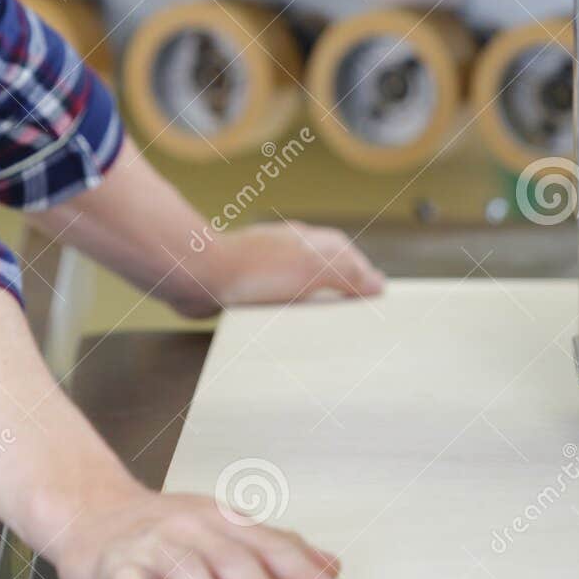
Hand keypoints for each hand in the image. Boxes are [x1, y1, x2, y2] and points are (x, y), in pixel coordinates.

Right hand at [48, 486, 341, 578]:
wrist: (91, 512)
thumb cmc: (163, 529)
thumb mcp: (222, 530)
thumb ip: (273, 550)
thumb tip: (331, 567)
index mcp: (221, 521)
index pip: (268, 543)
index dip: (299, 570)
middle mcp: (189, 529)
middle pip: (230, 558)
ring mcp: (151, 545)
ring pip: (185, 572)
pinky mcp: (116, 566)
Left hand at [177, 220, 384, 317]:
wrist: (200, 276)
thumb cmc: (256, 269)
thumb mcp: (313, 268)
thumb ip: (347, 272)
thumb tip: (379, 281)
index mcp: (313, 241)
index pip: (351, 259)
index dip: (365, 280)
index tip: (378, 304)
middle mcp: (293, 251)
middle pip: (328, 274)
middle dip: (341, 296)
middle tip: (355, 326)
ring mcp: (270, 268)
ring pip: (302, 291)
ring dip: (312, 311)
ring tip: (325, 337)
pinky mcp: (249, 288)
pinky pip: (276, 305)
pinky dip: (286, 318)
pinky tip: (288, 334)